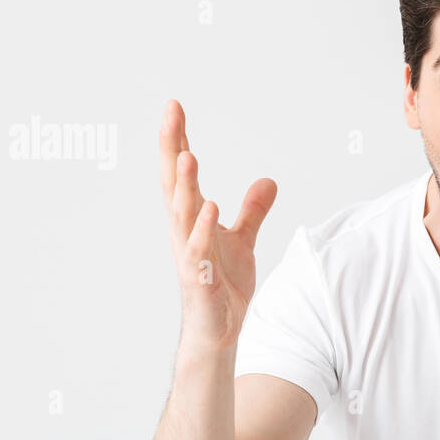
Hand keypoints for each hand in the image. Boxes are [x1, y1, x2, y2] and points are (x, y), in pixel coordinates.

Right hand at [158, 100, 276, 350]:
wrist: (219, 332)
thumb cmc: (224, 286)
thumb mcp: (243, 241)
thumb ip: (252, 211)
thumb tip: (268, 181)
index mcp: (191, 219)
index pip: (182, 173)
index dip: (178, 140)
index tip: (175, 107)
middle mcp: (184, 231)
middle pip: (174, 182)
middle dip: (172, 147)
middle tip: (170, 112)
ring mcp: (189, 254)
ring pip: (181, 213)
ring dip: (184, 185)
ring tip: (188, 155)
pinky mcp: (199, 279)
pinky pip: (198, 251)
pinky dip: (202, 230)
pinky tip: (210, 208)